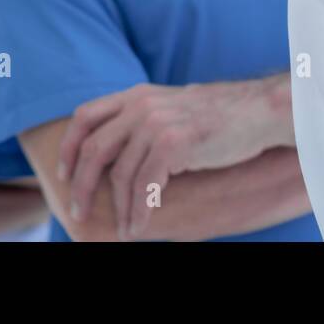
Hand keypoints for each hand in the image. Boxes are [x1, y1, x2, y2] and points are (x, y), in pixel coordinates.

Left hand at [57, 79, 285, 238]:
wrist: (260, 110)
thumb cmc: (220, 115)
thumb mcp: (172, 107)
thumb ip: (144, 119)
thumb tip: (118, 154)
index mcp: (137, 95)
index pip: (85, 116)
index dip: (69, 147)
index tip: (63, 173)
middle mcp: (141, 105)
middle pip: (94, 149)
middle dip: (80, 186)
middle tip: (77, 212)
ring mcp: (157, 123)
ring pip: (120, 174)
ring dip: (118, 208)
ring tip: (124, 228)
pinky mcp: (175, 143)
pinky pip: (145, 186)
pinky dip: (139, 211)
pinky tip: (140, 225)